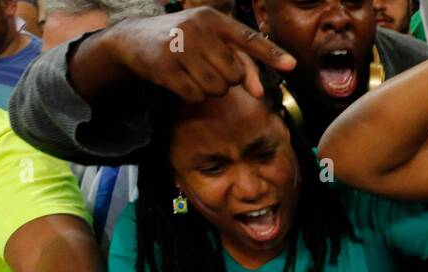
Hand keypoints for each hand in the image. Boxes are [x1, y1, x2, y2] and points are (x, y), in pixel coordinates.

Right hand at [105, 8, 294, 102]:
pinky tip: (180, 78)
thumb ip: (241, 63)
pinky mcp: (165, 66)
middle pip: (235, 74)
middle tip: (208, 67)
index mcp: (213, 19)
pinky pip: (197, 95)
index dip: (271, 54)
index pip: (249, 39)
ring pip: (218, 88)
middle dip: (227, 79)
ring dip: (211, 88)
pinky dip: (192, 94)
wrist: (135, 39)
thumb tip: (260, 92)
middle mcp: (197, 28)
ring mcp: (179, 47)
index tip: (292, 65)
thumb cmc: (185, 41)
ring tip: (194, 72)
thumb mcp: (213, 43)